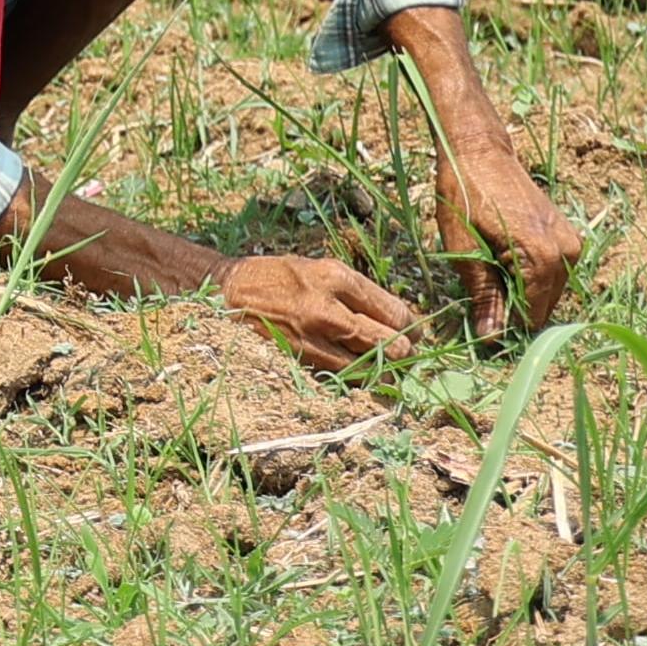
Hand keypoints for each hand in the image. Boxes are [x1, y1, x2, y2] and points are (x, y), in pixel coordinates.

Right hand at [219, 251, 421, 367]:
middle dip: (403, 352)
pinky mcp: (301, 360)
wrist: (230, 293)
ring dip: (382, 369)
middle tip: (404, 352)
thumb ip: (358, 293)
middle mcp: (328, 310)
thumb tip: (399, 320)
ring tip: (383, 364)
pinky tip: (357, 369)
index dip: (412, 327)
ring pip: (369, 368)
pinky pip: (343, 375)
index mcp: (337, 279)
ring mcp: (314, 339)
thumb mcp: (321, 269)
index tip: (415, 333)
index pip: (394, 313)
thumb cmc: (280, 277)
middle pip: (388, 344)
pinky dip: (356, 376)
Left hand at [433, 137, 583, 333]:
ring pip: (549, 293)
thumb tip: (492, 338)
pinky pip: (553, 274)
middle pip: (544, 306)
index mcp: (543, 256)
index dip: (506, 323)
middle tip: (482, 286)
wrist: (480, 152)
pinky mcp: (568, 237)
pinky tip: (505, 258)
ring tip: (492, 266)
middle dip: (514, 306)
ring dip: (522, 290)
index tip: (482, 314)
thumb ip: (483, 296)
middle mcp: (567, 252)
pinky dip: (530, 276)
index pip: (533, 316)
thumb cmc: (465, 195)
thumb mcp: (464, 249)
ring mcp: (572, 244)